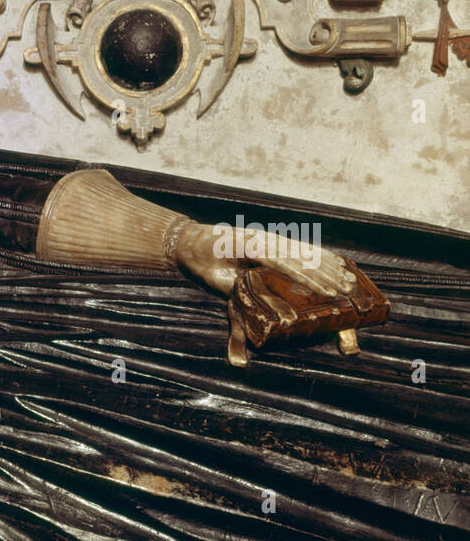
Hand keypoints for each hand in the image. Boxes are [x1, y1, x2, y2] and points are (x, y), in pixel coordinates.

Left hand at [176, 222, 356, 297]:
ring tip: (349, 277)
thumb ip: (238, 289)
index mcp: (253, 249)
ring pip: (305, 251)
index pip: (288, 264)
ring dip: (329, 265)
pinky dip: (319, 255)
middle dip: (327, 275)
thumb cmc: (202, 263)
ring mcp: (270, 237)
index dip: (311, 279)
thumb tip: (261, 303)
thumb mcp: (215, 280)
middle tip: (348, 290)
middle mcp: (266, 240)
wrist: (191, 240)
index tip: (329, 291)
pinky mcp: (271, 239)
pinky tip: (335, 261)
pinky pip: (299, 247)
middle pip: (303, 257)